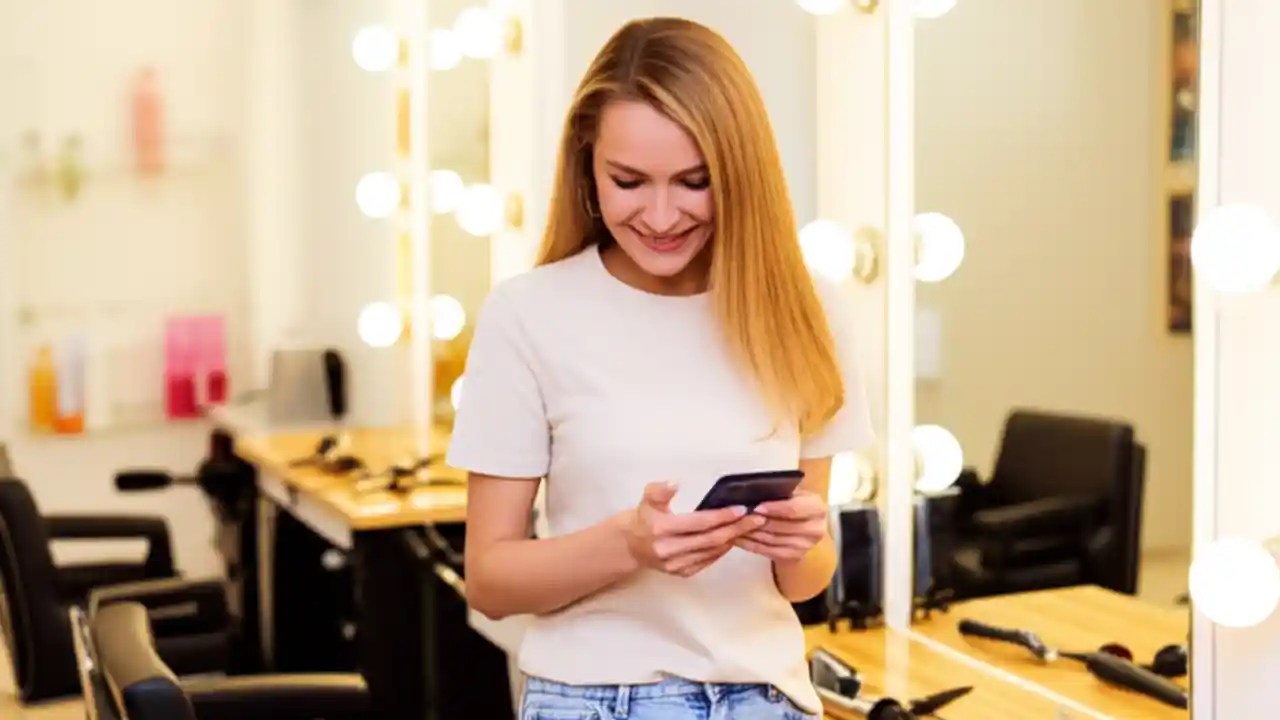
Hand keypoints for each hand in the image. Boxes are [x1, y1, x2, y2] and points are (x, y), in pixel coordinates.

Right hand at [618, 482, 765, 576]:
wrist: (631, 545)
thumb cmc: (644, 517)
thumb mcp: (647, 498)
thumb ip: (660, 490)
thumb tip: (675, 482)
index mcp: (661, 529)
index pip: (699, 523)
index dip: (722, 516)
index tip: (741, 509)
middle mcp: (668, 550)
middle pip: (710, 539)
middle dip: (736, 529)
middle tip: (757, 519)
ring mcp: (675, 565)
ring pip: (712, 552)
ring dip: (732, 539)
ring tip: (750, 527)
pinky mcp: (681, 573)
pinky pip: (707, 561)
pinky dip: (722, 550)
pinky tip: (732, 538)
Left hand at [735, 490, 828, 562]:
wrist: (808, 522)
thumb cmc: (798, 502)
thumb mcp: (794, 491)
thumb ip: (780, 493)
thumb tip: (755, 494)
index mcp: (817, 508)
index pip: (793, 509)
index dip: (774, 508)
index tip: (756, 507)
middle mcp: (815, 530)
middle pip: (781, 527)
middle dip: (757, 522)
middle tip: (738, 516)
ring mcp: (805, 546)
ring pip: (772, 540)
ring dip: (751, 533)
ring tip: (734, 525)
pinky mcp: (794, 557)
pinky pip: (768, 551)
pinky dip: (751, 544)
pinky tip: (739, 537)